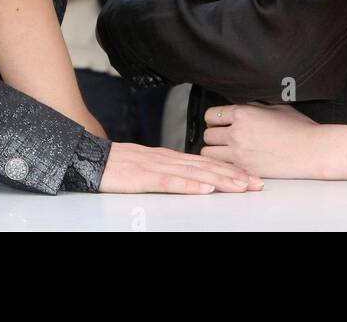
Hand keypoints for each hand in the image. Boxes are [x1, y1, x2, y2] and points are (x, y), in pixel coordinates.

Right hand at [98, 142, 263, 193]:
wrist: (89, 158)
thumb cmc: (117, 165)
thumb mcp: (149, 166)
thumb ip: (170, 170)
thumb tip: (192, 177)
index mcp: (170, 157)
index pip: (207, 163)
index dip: (230, 169)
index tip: (250, 177)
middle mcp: (168, 159)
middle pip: (207, 167)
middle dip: (234, 175)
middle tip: (256, 183)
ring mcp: (157, 167)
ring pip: (195, 174)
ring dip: (220, 180)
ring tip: (240, 186)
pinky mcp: (144, 177)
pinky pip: (169, 182)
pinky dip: (189, 185)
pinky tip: (204, 189)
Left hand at [201, 103, 320, 178]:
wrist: (310, 150)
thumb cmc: (299, 128)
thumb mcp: (275, 107)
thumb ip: (254, 106)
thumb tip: (242, 106)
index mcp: (243, 113)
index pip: (212, 114)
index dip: (214, 118)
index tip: (218, 122)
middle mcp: (237, 132)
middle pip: (207, 134)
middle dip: (214, 134)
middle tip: (222, 136)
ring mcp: (238, 152)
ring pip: (207, 152)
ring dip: (215, 150)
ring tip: (225, 150)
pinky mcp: (243, 168)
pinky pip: (220, 166)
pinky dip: (222, 164)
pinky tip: (231, 161)